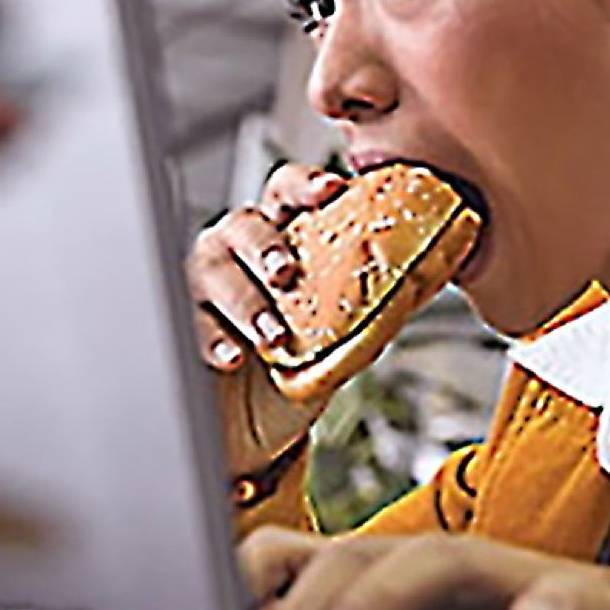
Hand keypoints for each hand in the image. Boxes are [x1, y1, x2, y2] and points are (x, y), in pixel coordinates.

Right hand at [185, 163, 347, 475]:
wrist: (257, 424)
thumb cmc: (298, 363)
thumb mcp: (343, 337)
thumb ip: (377, 305)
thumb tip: (427, 278)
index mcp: (282, 236)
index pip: (288, 191)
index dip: (306, 185)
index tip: (332, 191)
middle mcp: (239, 250)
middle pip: (244, 224)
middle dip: (266, 245)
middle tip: (287, 274)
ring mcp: (206, 284)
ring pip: (211, 268)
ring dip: (245, 302)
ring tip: (272, 335)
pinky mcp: (181, 324)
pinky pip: (187, 321)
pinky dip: (211, 338)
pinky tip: (233, 357)